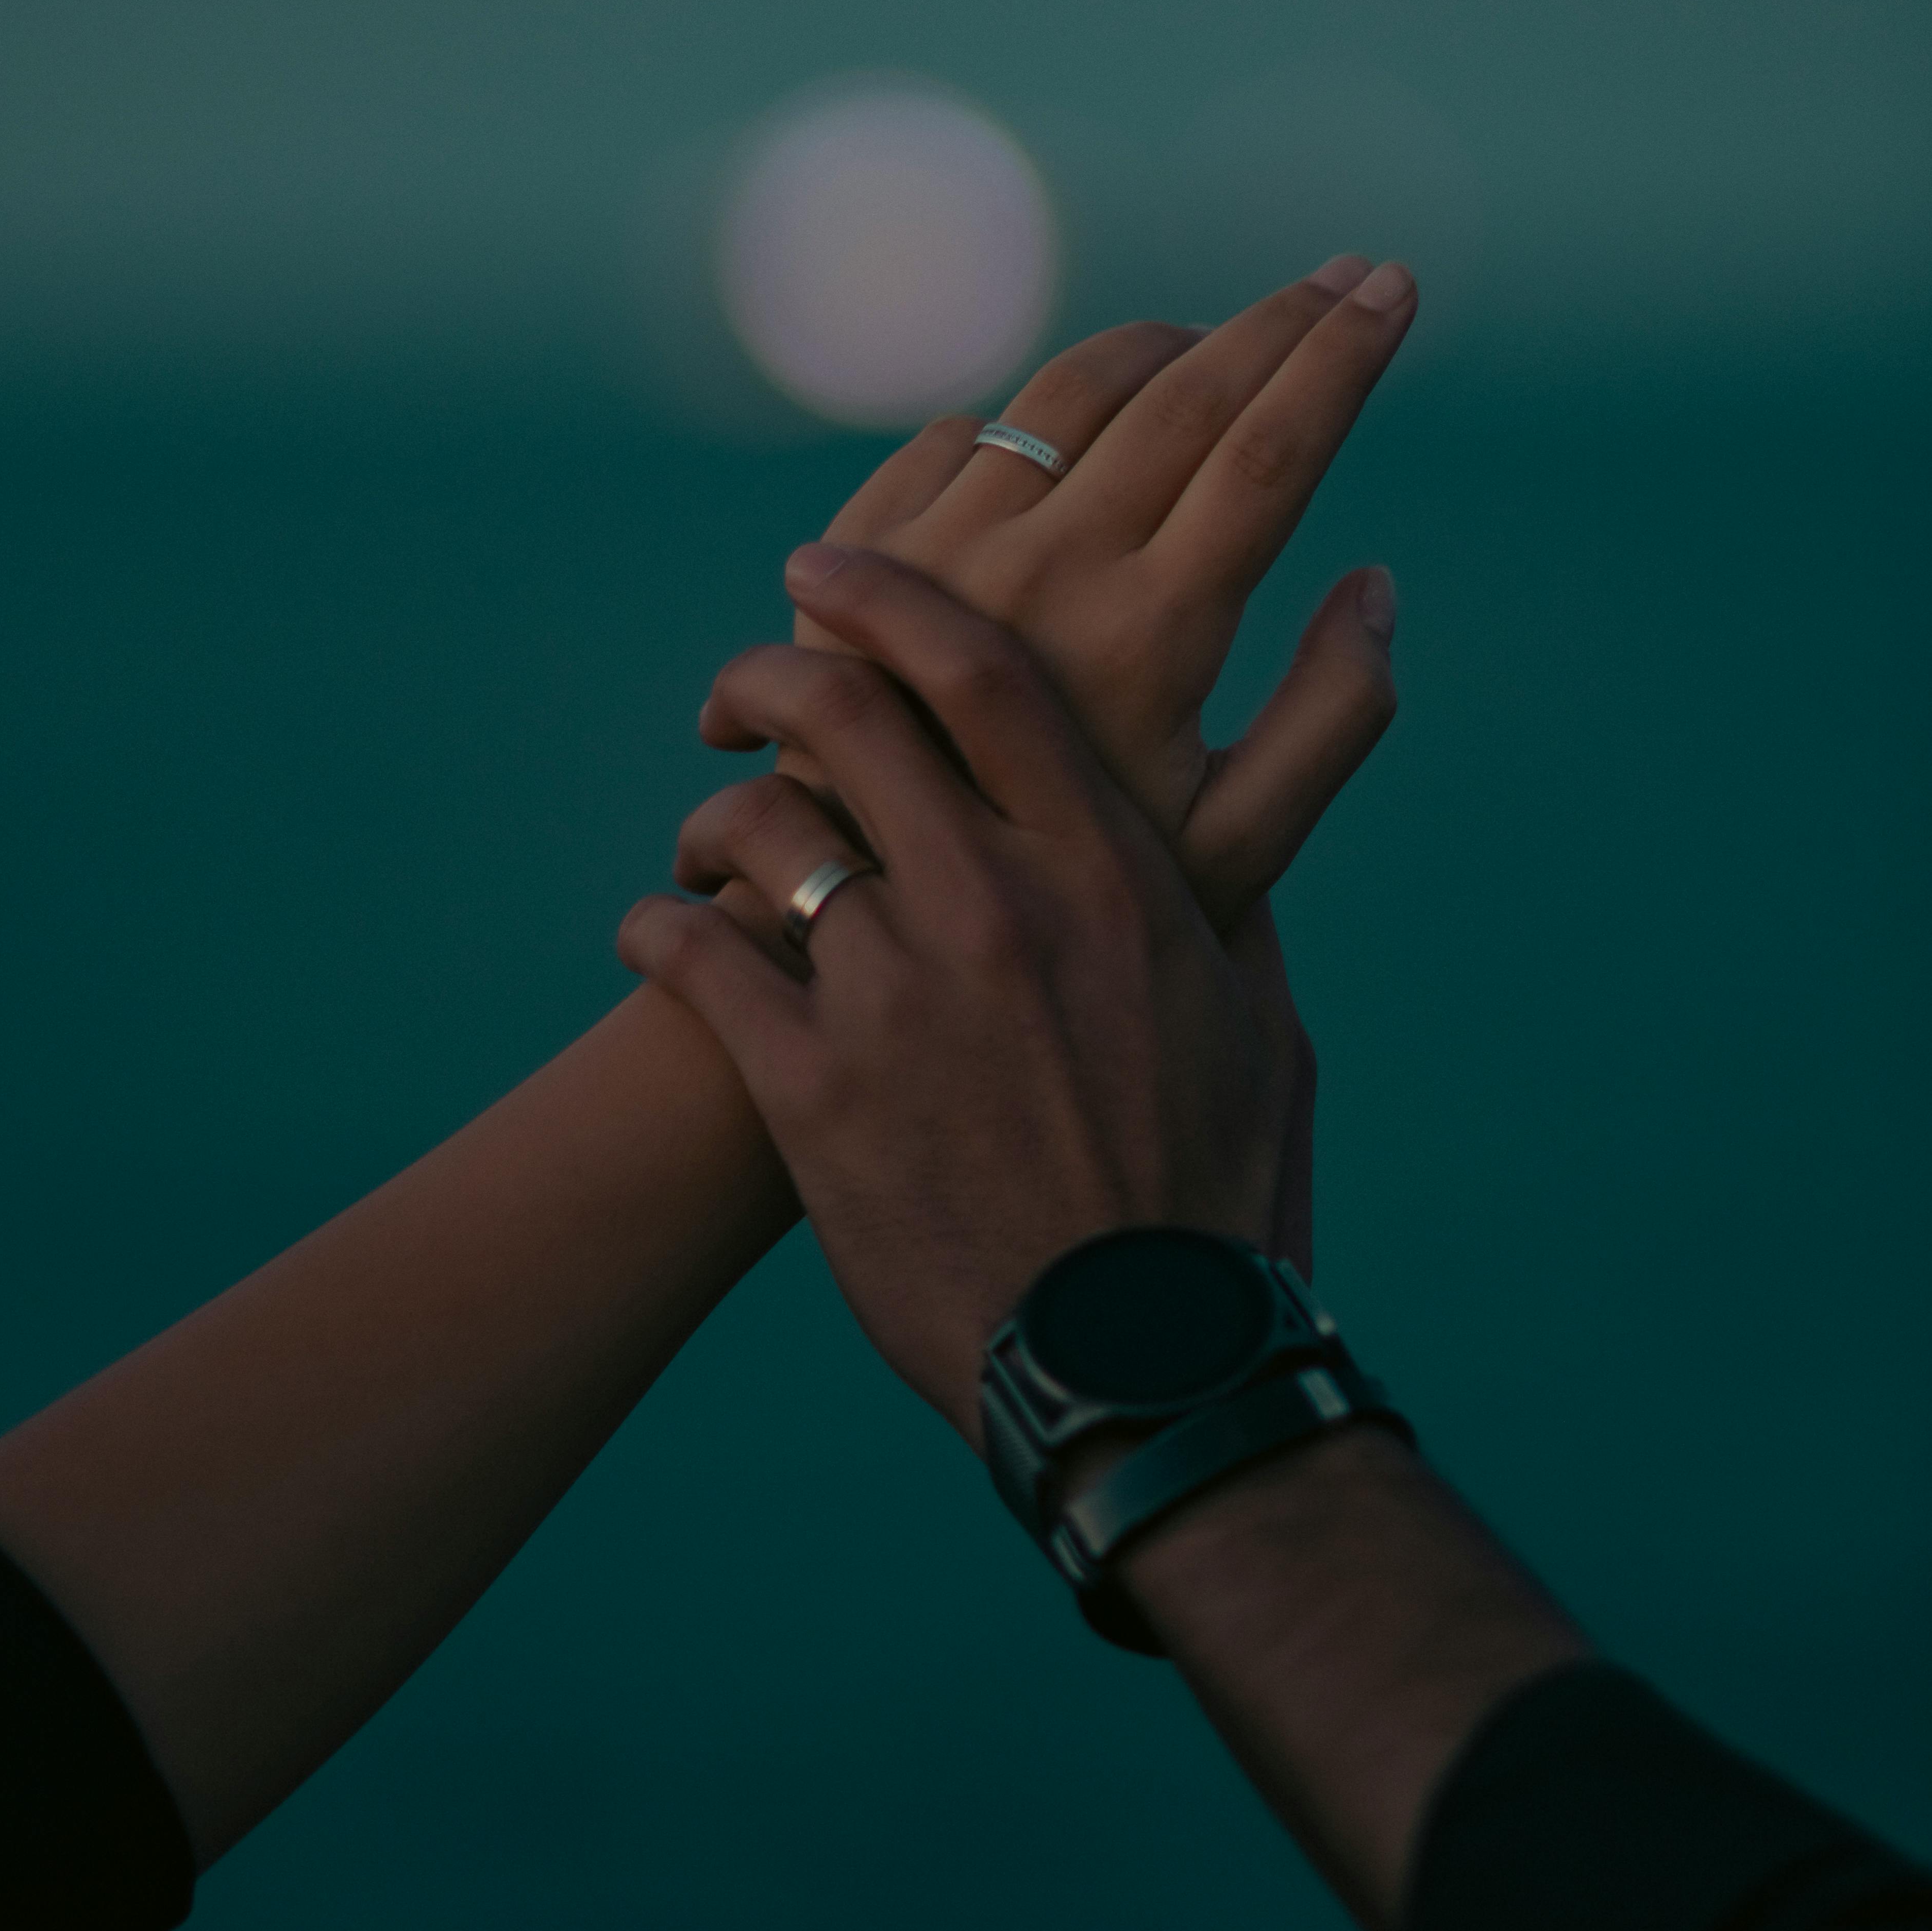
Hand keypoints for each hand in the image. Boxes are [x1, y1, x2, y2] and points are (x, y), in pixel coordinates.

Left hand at [617, 549, 1307, 1445]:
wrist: (1139, 1365)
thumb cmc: (1214, 1184)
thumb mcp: (1263, 1006)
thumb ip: (1241, 868)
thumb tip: (1277, 763)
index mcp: (1106, 870)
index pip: (979, 671)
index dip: (886, 594)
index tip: (822, 565)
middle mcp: (995, 905)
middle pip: (844, 713)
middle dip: (765, 669)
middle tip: (735, 684)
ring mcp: (896, 996)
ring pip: (756, 831)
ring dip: (711, 819)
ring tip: (701, 844)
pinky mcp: (809, 1092)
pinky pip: (692, 962)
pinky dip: (657, 929)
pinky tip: (654, 936)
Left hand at [792, 257, 1414, 930]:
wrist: (855, 920)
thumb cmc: (1065, 907)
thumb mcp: (1231, 852)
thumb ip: (1330, 723)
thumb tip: (1375, 582)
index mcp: (1152, 634)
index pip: (1272, 450)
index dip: (1343, 357)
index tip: (1397, 286)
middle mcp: (1045, 568)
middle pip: (1189, 393)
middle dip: (1285, 321)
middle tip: (1350, 274)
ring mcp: (941, 545)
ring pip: (1074, 390)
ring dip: (1165, 343)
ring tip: (1224, 336)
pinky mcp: (862, 546)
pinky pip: (966, 432)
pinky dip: (1040, 410)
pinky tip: (1082, 419)